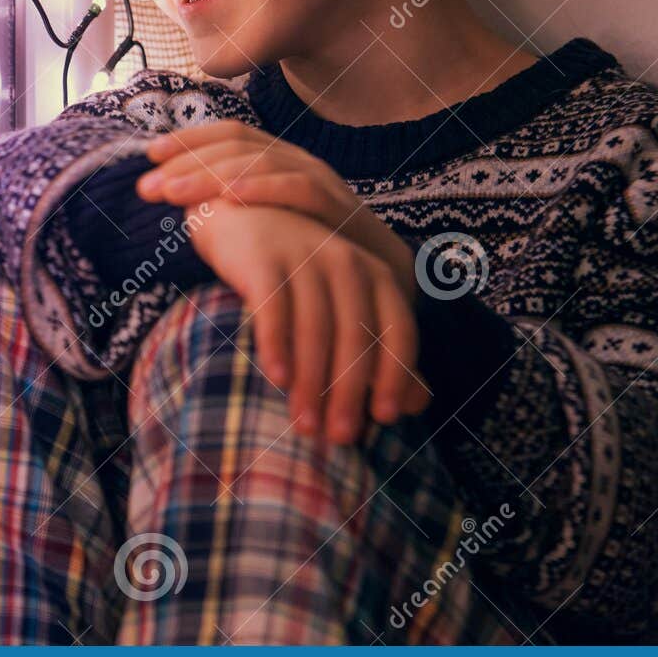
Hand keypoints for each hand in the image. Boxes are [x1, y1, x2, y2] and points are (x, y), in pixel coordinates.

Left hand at [140, 121, 415, 301]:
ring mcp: (319, 179)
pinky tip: (229, 196)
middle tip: (148, 184)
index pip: (228, 136)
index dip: (188, 141)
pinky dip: (262, 188)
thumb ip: (232, 213)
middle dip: (186, 161)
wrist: (385, 278)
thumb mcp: (268, 225)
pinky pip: (298, 188)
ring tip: (172, 192)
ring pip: (259, 162)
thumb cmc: (315, 252)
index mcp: (276, 161)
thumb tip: (182, 214)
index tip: (148, 156)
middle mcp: (295, 160)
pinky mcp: (339, 205)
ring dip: (210, 175)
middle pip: (234, 145)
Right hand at [187, 199, 429, 443]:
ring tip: (303, 425)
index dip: (394, 375)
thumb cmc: (299, 275)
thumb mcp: (345, 306)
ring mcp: (304, 256)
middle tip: (338, 438)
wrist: (241, 218)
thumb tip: (416, 403)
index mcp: (375, 273)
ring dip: (311, 382)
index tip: (384, 418)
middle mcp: (345, 261)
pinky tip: (276, 378)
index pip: (398, 329)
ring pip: (315, 328)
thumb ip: (380, 351)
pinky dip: (276, 345)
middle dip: (348, 392)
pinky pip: (274, 308)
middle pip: (356, 335)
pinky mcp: (263, 258)